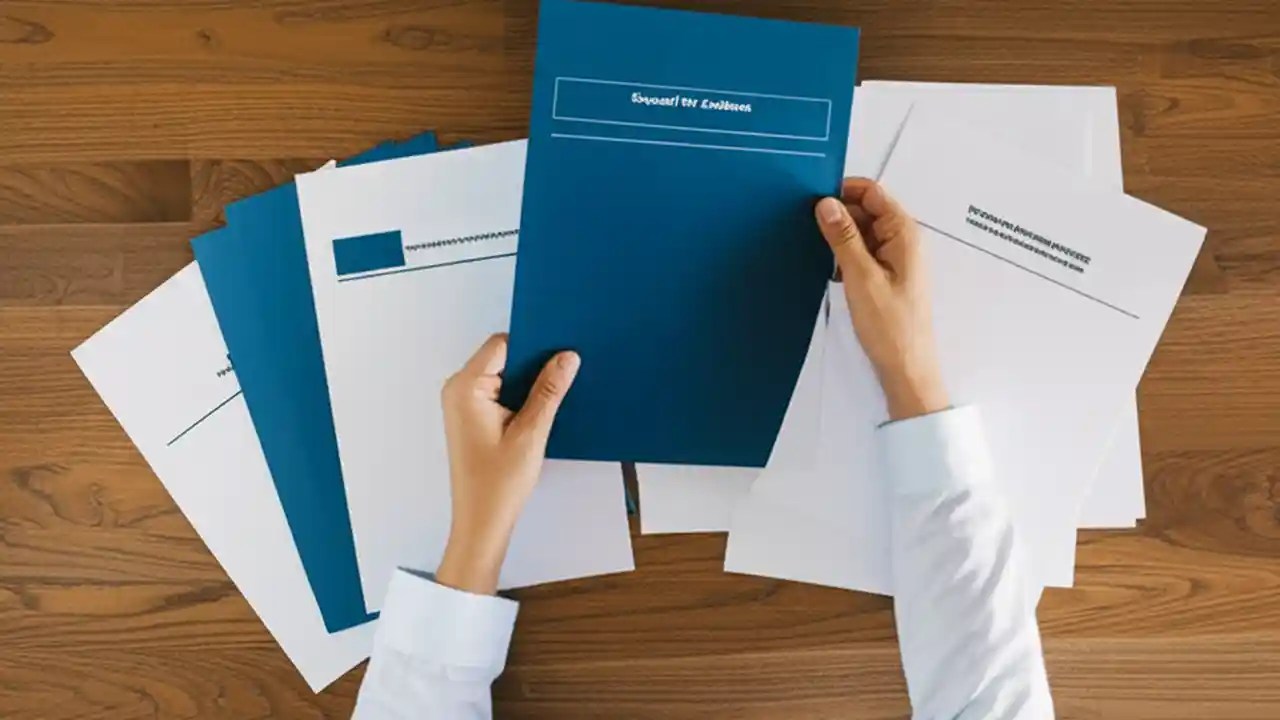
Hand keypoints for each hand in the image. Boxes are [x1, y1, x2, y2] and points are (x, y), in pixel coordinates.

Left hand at [436, 333, 580, 593]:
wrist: (481, 523)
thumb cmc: (498, 484)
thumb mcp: (531, 433)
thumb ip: (549, 390)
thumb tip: (567, 357)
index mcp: (465, 388)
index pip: (502, 345)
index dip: (533, 343)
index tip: (562, 347)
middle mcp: (458, 390)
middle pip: (502, 357)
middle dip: (534, 362)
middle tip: (566, 369)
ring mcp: (463, 404)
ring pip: (503, 375)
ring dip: (529, 381)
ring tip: (557, 392)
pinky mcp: (471, 417)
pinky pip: (499, 392)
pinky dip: (521, 396)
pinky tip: (541, 408)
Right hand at [815, 178, 948, 420]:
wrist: (905, 368)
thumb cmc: (893, 329)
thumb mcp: (861, 278)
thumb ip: (844, 238)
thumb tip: (827, 205)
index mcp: (904, 234)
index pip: (872, 193)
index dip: (843, 190)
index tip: (814, 199)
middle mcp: (901, 241)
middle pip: (865, 210)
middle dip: (837, 215)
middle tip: (808, 227)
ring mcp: (893, 258)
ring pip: (860, 232)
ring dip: (838, 238)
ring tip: (819, 253)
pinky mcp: (883, 275)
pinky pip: (859, 253)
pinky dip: (843, 256)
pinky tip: (830, 271)